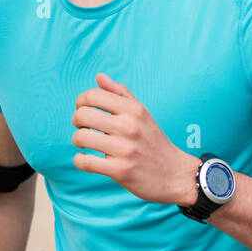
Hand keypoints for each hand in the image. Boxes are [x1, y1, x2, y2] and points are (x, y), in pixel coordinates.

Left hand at [71, 73, 196, 205]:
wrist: (175, 174)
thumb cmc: (154, 141)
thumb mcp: (142, 113)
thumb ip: (120, 93)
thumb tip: (99, 76)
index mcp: (134, 110)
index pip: (93, 95)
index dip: (81, 101)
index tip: (84, 110)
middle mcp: (129, 126)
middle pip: (83, 114)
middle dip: (77, 121)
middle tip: (83, 127)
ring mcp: (124, 149)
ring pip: (81, 137)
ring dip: (78, 141)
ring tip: (85, 144)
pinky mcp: (120, 170)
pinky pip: (84, 161)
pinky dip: (80, 161)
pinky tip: (87, 160)